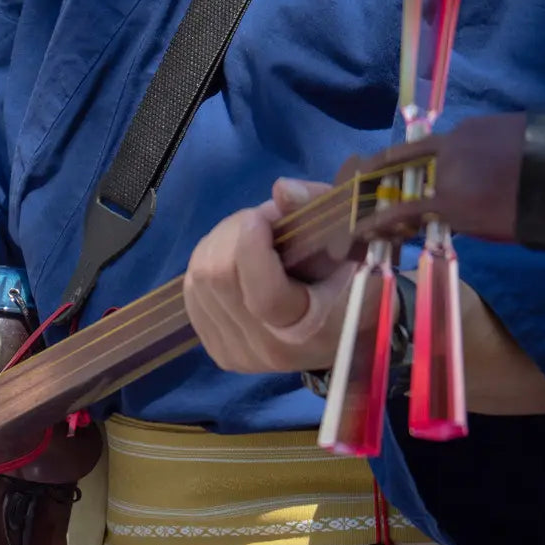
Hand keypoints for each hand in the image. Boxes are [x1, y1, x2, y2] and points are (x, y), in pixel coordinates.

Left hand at [184, 179, 356, 373]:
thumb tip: (281, 190)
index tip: (260, 218)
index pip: (266, 297)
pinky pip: (192, 294)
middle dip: (234, 233)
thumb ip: (319, 207)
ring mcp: (240, 354)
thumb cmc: (352, 279)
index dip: (253, 250)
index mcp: (314, 327)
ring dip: (219, 244)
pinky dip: (207, 263)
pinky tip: (232, 258)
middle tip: (261, 220)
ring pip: (200, 281)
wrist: (344, 333)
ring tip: (249, 236)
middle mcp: (271, 349)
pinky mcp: (220, 351)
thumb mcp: (349, 238)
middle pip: (221, 280)